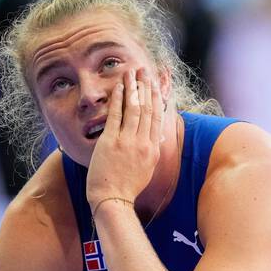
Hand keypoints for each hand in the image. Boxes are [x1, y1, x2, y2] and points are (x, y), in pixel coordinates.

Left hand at [85, 67, 165, 209]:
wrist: (113, 200)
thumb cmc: (127, 188)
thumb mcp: (146, 169)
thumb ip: (151, 152)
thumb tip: (158, 139)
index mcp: (153, 149)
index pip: (157, 117)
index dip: (156, 97)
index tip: (155, 84)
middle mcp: (143, 143)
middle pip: (147, 108)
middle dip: (146, 86)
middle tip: (144, 70)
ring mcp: (127, 142)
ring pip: (134, 108)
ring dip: (133, 87)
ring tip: (131, 72)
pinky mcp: (111, 142)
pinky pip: (116, 115)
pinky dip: (118, 99)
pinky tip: (118, 87)